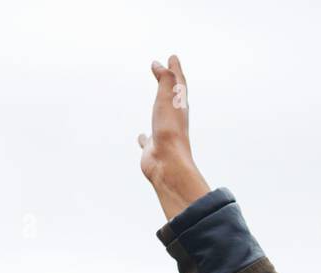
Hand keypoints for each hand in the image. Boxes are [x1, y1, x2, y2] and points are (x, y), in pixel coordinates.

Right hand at [137, 55, 210, 219]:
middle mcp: (173, 120)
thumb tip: (160, 64)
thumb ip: (166, 80)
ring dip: (158, 107)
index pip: (178, 84)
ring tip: (156, 102)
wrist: (168, 165)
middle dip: (170, 84)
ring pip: (160, 117)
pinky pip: (147, 141)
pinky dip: (143, 137)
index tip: (173, 58)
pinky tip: (141, 137)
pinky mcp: (152, 149)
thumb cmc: (170, 131)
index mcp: (179, 108)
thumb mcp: (168, 100)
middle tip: (165, 71)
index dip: (175, 70)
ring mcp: (162, 134)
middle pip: (172, 98)